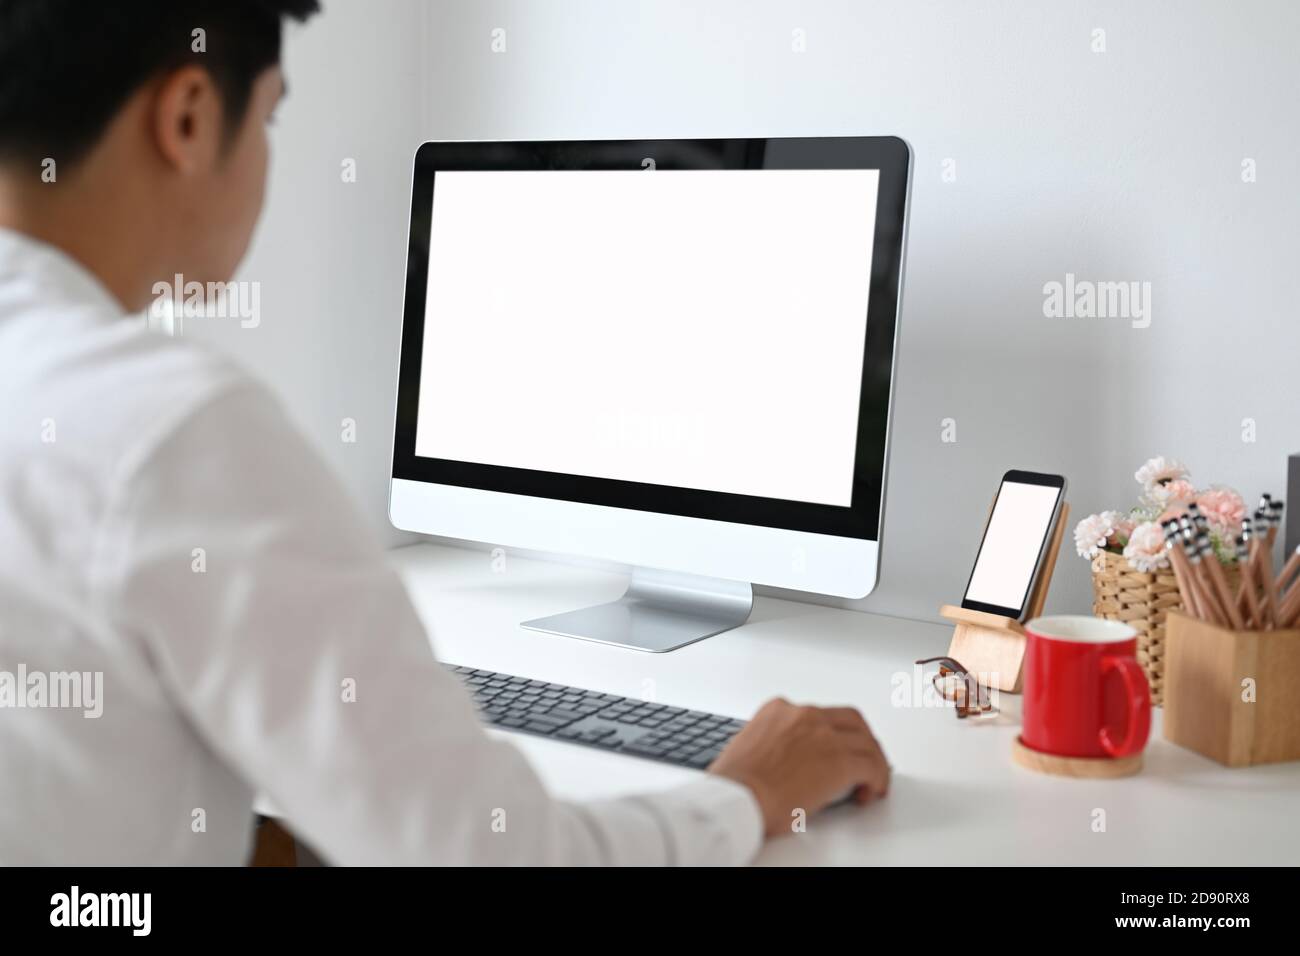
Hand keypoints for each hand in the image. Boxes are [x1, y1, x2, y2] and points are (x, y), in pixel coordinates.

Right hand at [708, 698, 889, 836]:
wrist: (737, 798)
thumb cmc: (735, 784)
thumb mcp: (749, 748)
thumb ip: (772, 746)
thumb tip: (785, 763)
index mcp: (778, 710)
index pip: (818, 715)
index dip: (831, 734)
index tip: (834, 748)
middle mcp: (804, 715)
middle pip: (850, 719)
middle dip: (861, 739)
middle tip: (865, 759)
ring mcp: (824, 735)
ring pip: (866, 741)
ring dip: (873, 761)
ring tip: (872, 780)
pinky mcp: (839, 761)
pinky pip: (872, 766)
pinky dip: (877, 778)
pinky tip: (871, 790)